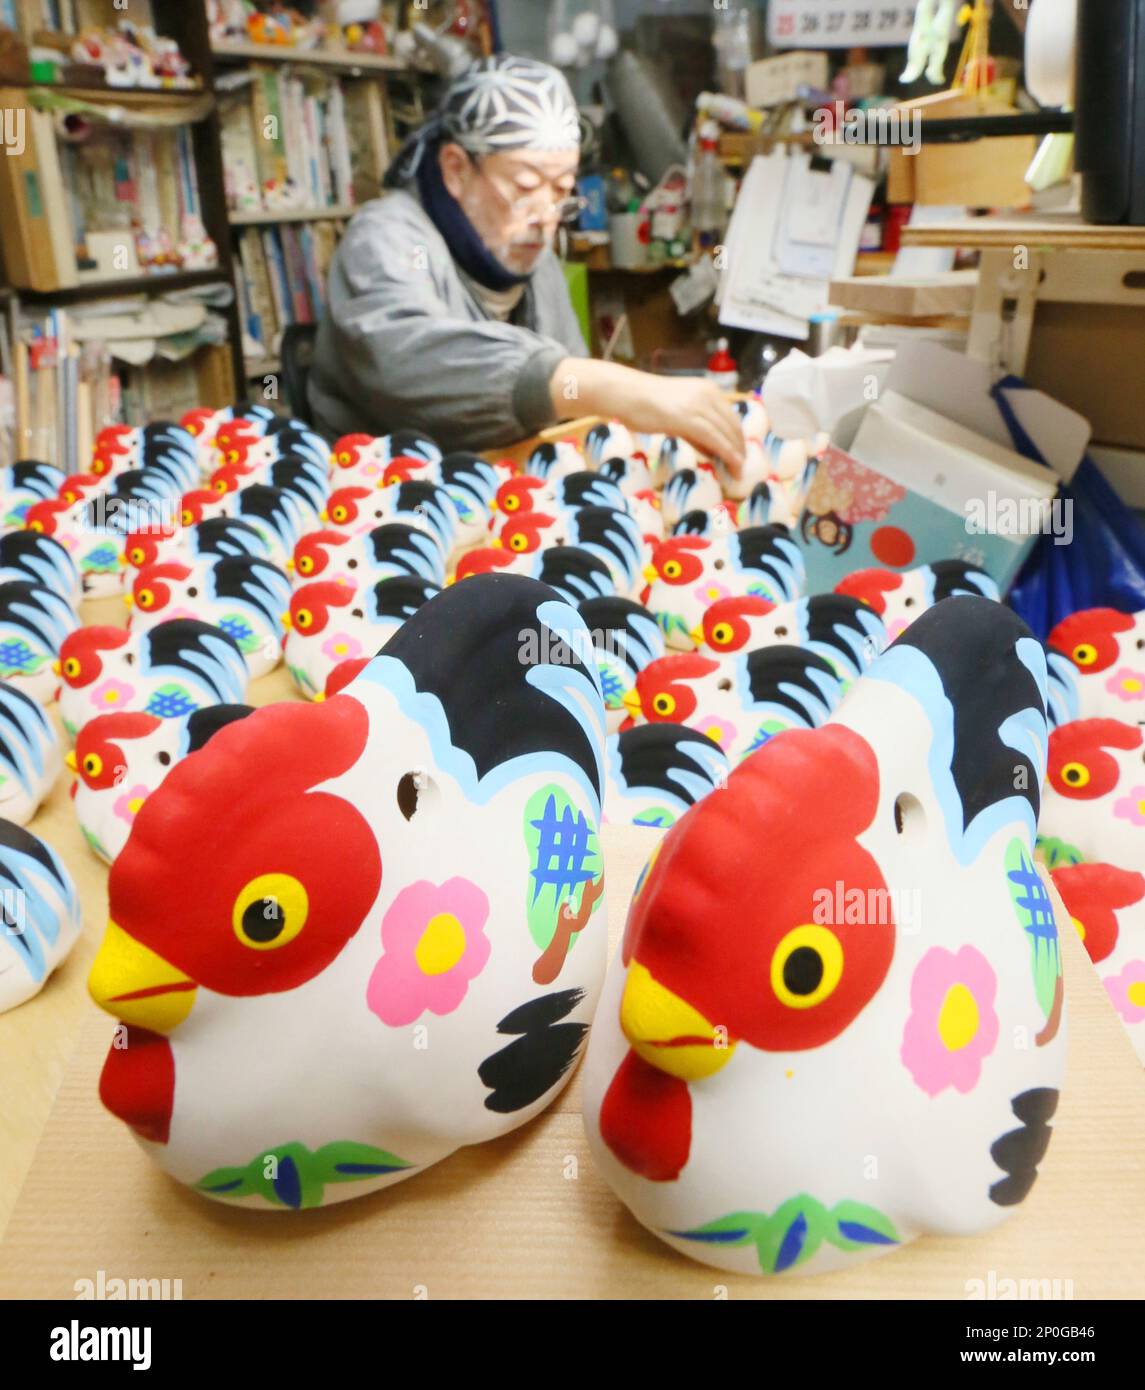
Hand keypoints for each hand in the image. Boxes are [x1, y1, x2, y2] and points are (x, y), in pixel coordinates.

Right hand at [619, 373, 746, 473]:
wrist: (627, 394)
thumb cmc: (645, 405)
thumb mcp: (678, 415)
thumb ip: (696, 430)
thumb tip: (713, 451)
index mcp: (708, 390)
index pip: (731, 417)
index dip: (738, 438)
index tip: (739, 455)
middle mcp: (708, 394)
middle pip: (733, 425)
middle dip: (740, 448)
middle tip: (741, 468)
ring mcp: (699, 405)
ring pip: (727, 433)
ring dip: (736, 455)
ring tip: (737, 472)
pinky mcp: (689, 418)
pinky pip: (715, 439)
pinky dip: (727, 453)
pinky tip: (731, 465)